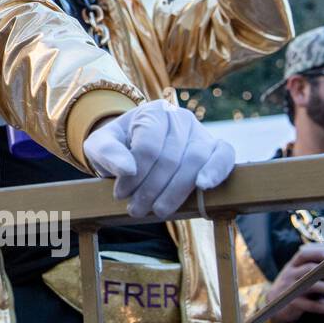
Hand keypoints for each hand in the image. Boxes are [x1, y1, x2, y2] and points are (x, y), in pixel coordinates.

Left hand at [83, 100, 234, 219]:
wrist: (134, 149)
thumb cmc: (117, 147)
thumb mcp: (99, 146)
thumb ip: (107, 152)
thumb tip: (127, 169)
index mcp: (152, 112)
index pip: (148, 146)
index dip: (135, 175)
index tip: (120, 194)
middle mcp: (180, 118)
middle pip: (170, 158)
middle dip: (152, 189)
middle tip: (135, 209)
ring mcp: (200, 132)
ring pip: (195, 161)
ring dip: (176, 191)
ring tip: (158, 210)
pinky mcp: (215, 147)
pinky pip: (224, 156)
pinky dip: (216, 171)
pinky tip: (203, 187)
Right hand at [267, 242, 323, 322]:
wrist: (271, 303)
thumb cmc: (290, 287)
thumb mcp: (294, 275)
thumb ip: (309, 272)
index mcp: (291, 266)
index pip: (303, 255)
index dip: (318, 254)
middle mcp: (289, 275)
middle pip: (309, 269)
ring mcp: (290, 288)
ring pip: (311, 285)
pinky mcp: (292, 302)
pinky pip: (311, 305)